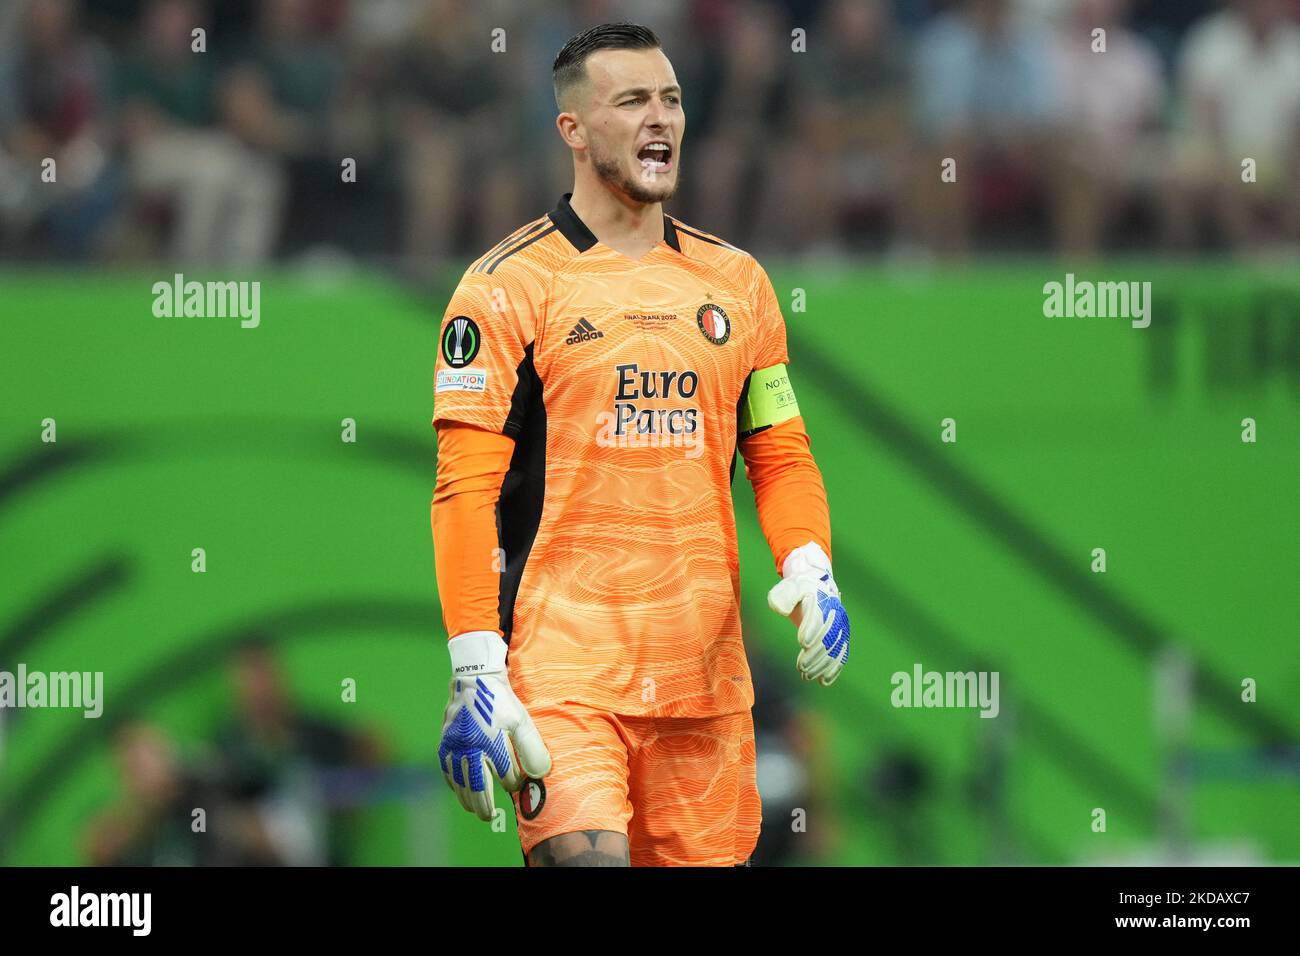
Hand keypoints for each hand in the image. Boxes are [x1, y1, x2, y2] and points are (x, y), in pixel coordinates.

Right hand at [438, 631, 550, 820]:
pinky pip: (445, 768)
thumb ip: (532, 749)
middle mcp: (469, 746)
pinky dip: (452, 782)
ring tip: (474, 810)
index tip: (517, 784)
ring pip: (458, 780)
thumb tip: (540, 775)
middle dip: (483, 804)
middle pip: (476, 784)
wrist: (475, 677)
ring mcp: (453, 744)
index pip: (504, 774)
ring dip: (466, 798)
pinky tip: (457, 789)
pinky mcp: (444, 740)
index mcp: (491, 741)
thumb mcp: (522, 721)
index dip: (513, 782)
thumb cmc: (501, 700)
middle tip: (489, 817)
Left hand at [767, 542, 849, 685]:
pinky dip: (833, 669)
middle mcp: (835, 615)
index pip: (818, 617)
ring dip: (821, 665)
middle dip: (814, 654)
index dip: (811, 629)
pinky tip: (824, 682)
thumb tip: (781, 610)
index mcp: (821, 600)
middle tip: (801, 667)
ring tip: (806, 676)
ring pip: (834, 650)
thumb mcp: (788, 587)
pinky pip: (840, 655)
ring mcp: (840, 628)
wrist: (816, 588)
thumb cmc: (797, 590)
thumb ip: (782, 596)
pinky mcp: (841, 639)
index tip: (802, 643)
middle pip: (827, 637)